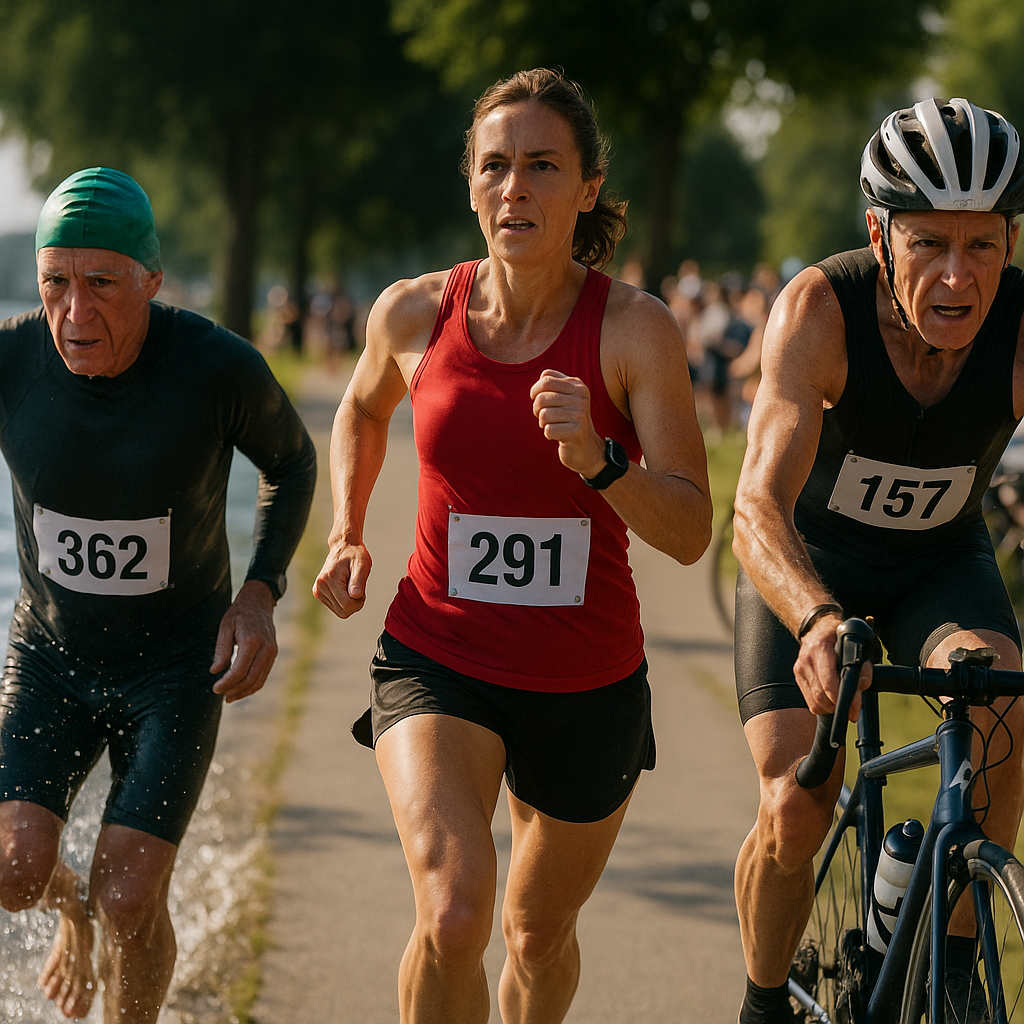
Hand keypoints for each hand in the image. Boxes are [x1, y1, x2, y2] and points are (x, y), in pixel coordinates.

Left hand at [210, 580, 277, 702]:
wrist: (259, 603)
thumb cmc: (239, 614)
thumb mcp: (225, 628)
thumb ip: (221, 650)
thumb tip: (215, 672)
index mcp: (252, 641)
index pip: (239, 670)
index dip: (227, 683)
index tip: (215, 688)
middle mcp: (266, 648)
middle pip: (250, 678)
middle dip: (234, 690)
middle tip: (220, 693)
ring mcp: (272, 652)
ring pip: (258, 680)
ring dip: (243, 692)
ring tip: (229, 697)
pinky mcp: (273, 655)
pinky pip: (263, 676)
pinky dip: (252, 686)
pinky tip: (240, 689)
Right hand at [313, 540, 370, 618]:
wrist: (343, 547)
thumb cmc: (355, 554)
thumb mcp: (362, 564)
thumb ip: (358, 581)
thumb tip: (355, 596)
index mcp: (330, 579)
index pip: (347, 605)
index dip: (359, 601)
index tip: (362, 590)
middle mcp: (320, 586)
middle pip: (343, 611)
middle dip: (354, 603)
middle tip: (358, 588)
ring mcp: (318, 591)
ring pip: (340, 612)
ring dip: (349, 602)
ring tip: (351, 586)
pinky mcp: (318, 593)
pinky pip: (336, 608)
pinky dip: (343, 601)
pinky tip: (345, 588)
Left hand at [530, 369, 606, 477]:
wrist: (586, 448)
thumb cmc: (569, 421)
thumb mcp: (565, 398)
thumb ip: (554, 383)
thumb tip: (543, 375)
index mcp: (578, 386)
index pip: (546, 379)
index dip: (535, 391)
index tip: (538, 400)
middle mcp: (581, 398)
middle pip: (542, 397)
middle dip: (537, 409)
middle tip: (544, 417)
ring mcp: (580, 414)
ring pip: (543, 415)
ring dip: (543, 423)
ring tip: (554, 426)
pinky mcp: (577, 432)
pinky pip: (548, 430)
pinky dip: (549, 434)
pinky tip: (559, 436)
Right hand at [793, 615, 871, 719]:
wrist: (817, 627)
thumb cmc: (838, 637)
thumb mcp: (855, 646)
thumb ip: (863, 666)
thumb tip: (862, 685)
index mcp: (821, 649)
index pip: (829, 683)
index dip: (841, 699)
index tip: (852, 709)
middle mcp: (807, 659)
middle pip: (821, 696)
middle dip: (837, 706)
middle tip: (850, 709)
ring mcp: (800, 668)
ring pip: (814, 702)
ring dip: (829, 708)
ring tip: (840, 702)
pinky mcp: (797, 675)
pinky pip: (809, 701)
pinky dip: (821, 705)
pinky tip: (829, 698)